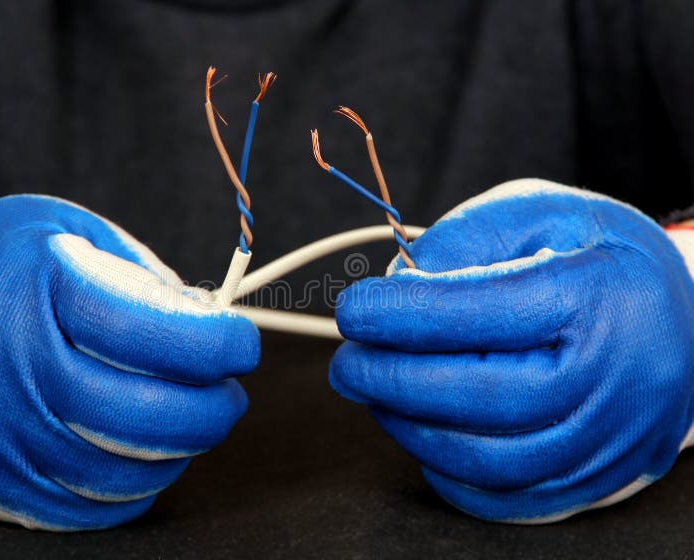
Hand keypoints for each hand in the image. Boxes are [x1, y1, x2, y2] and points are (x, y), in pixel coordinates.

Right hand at [0, 195, 258, 529]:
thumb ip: (145, 275)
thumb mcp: (69, 232)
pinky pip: (88, 508)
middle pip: (151, 417)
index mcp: (42, 296)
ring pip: (127, 472)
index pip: (161, 335)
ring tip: (188, 417)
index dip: (221, 344)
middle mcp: (16, 373)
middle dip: (214, 409)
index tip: (240, 343)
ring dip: (181, 449)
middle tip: (227, 391)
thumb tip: (211, 325)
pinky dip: (135, 485)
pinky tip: (144, 453)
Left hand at [330, 179, 693, 522]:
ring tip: (376, 395)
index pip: (487, 311)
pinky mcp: (603, 472)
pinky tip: (420, 437)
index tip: (353, 311)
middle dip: (395, 381)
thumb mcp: (537, 210)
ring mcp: (614, 435)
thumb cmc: (596, 254)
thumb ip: (464, 239)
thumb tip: (396, 288)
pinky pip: (516, 498)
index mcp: (599, 296)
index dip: (406, 314)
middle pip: (486, 396)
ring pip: (495, 459)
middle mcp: (617, 376)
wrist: (680, 311)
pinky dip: (454, 476)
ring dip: (414, 431)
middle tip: (346, 365)